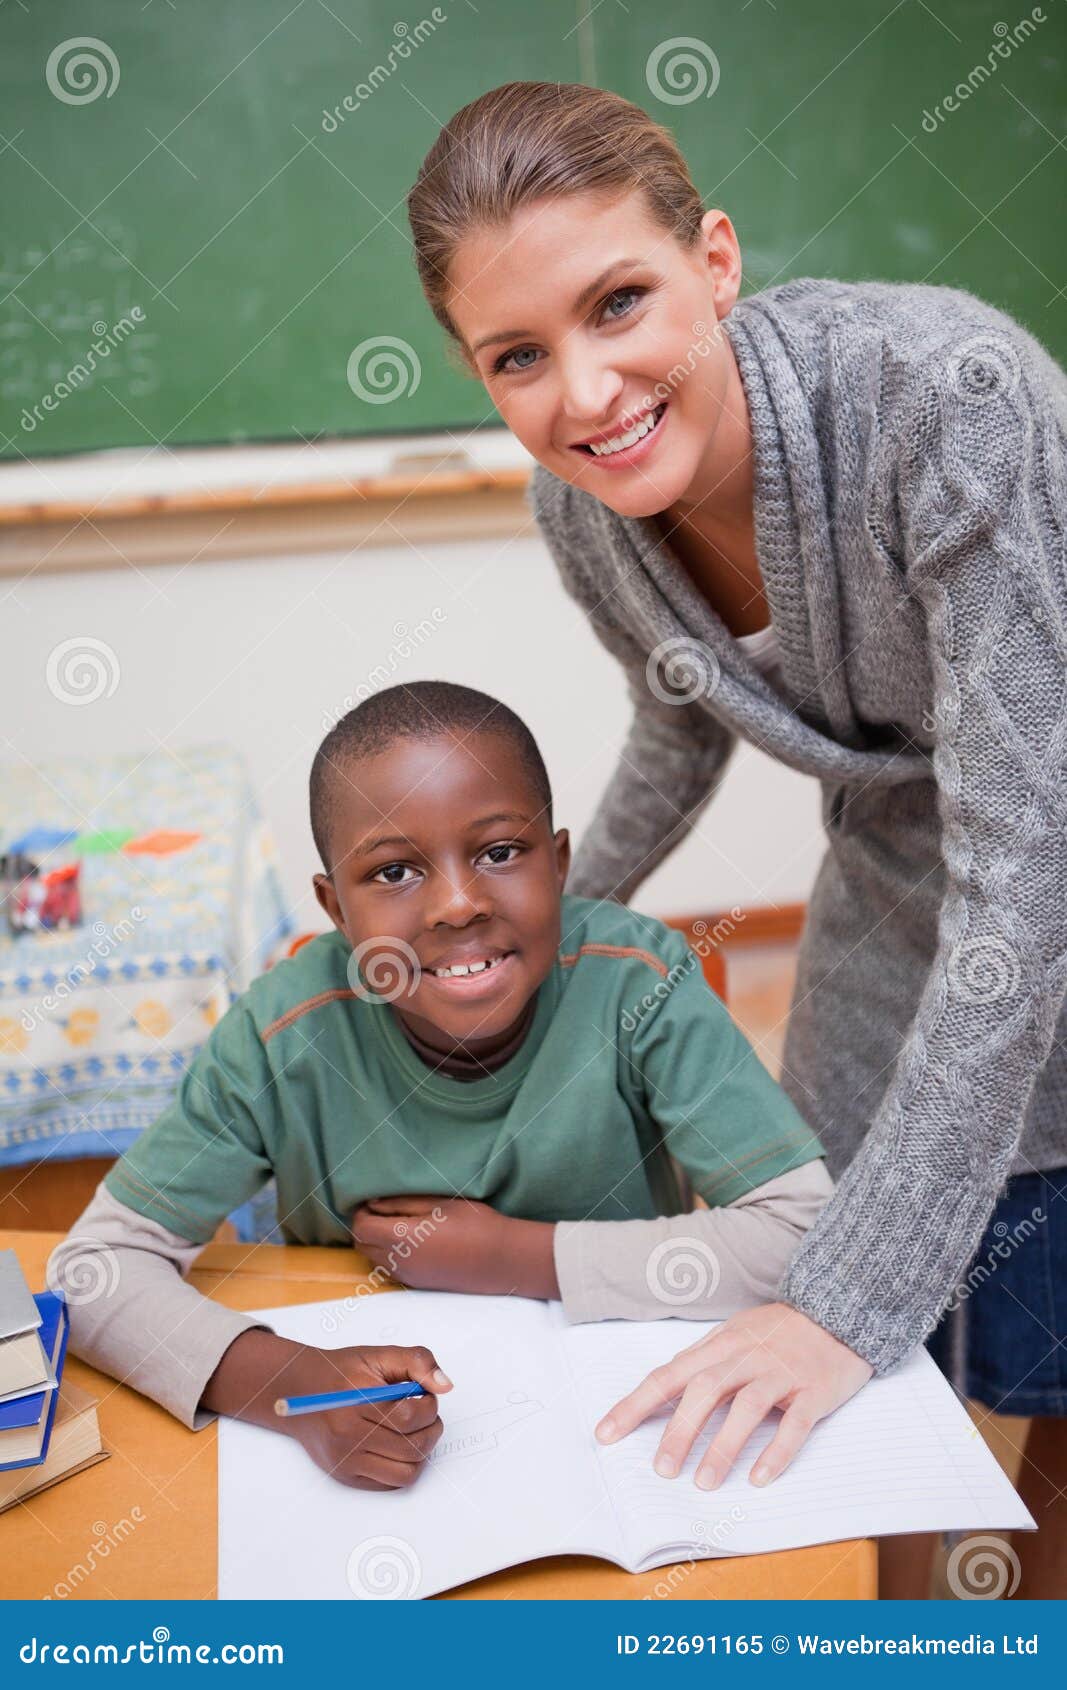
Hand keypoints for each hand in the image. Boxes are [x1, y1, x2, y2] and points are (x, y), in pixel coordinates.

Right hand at [201, 1328, 451, 1490]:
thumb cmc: (342, 1373)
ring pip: (406, 1471)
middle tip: (426, 1414)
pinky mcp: (346, 1476)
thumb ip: (417, 1362)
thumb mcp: (379, 1355)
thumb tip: (445, 1386)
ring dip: (422, 1451)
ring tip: (416, 1431)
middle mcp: (348, 1436)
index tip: (426, 1396)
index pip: (409, 1416)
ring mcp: (346, 1460)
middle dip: (431, 1429)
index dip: (429, 1406)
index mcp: (355, 1402)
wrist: (300, 1393)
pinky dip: (404, 1466)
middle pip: (412, 1447)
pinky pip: (390, 1482)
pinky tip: (400, 1444)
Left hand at [351, 1194, 558, 1298]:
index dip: (361, 1212)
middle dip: (365, 1226)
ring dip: (375, 1241)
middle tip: (383, 1209)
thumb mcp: (441, 1203)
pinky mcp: (419, 1284)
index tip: (374, 1200)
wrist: (503, 1260)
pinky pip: (390, 1269)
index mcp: (404, 1238)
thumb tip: (373, 1203)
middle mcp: (401, 1261)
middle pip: (362, 1245)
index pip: (361, 1227)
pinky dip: (388, 1254)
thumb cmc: (477, 1224)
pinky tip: (411, 1241)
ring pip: (373, 1259)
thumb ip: (403, 1203)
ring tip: (398, 1223)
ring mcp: (409, 1276)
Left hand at [595, 1303, 872, 1487]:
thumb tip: (663, 1394)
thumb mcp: (736, 1333)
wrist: (841, 1308)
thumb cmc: (780, 1330)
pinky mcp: (814, 1390)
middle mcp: (747, 1357)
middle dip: (678, 1430)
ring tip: (704, 1483)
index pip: (669, 1374)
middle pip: (704, 1390)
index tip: (605, 1434)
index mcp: (721, 1345)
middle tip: (661, 1469)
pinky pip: (794, 1424)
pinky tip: (759, 1478)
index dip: (635, 1404)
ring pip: (747, 1407)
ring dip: (723, 1446)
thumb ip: (704, 1362)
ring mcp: (782, 1373)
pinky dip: (776, 1452)